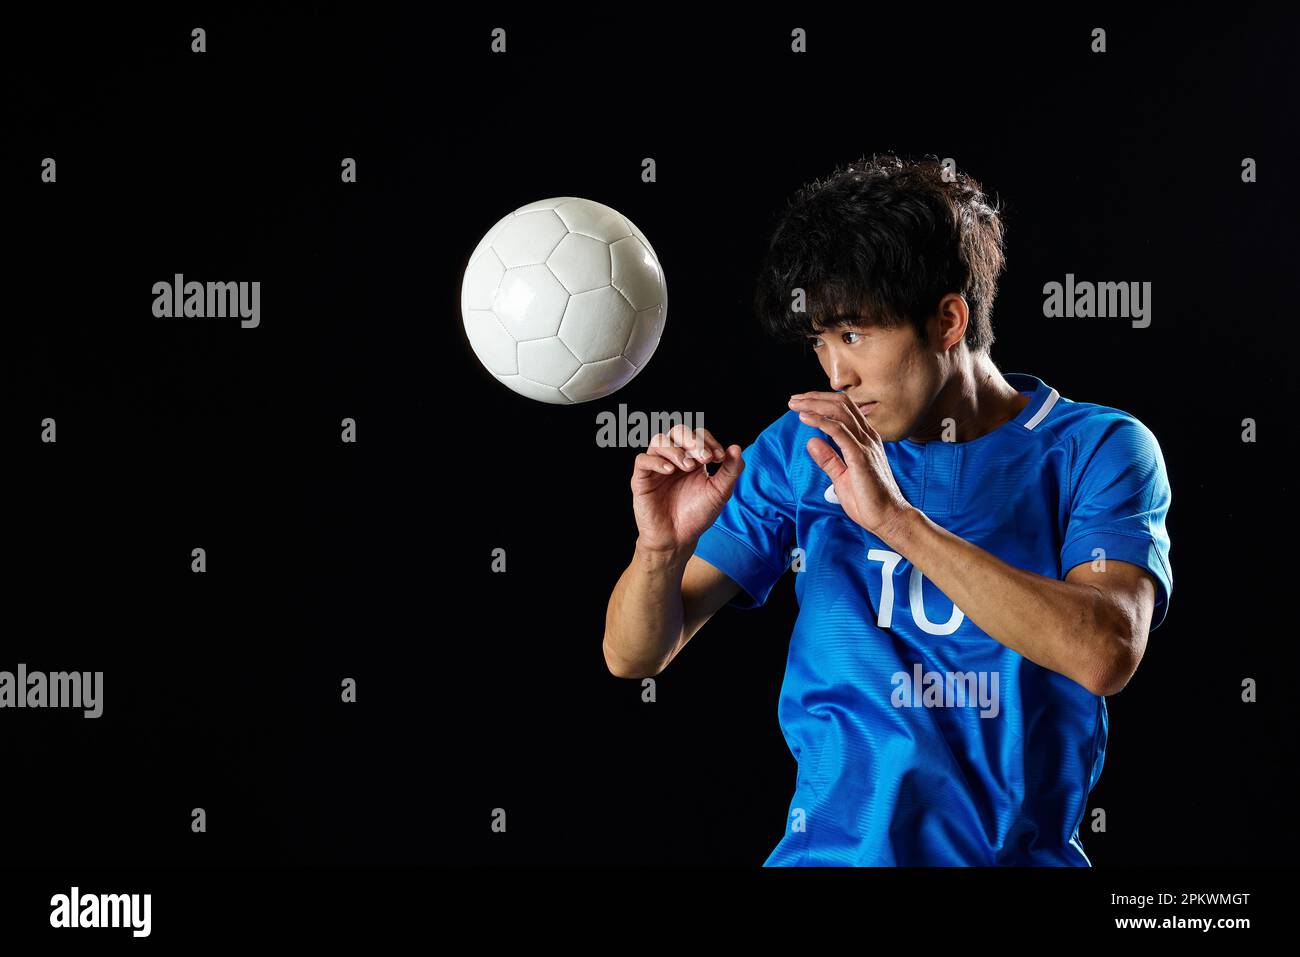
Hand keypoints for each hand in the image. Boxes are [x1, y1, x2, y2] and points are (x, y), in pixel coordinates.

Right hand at [630, 425, 744, 554]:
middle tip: (705, 457)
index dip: (708, 440)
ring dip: (676, 450)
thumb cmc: (697, 515)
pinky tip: (670, 470)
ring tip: (688, 466)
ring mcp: (656, 467)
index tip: (719, 458)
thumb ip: (730, 470)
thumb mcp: (719, 492)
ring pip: (659, 441)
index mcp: (693, 458)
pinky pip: (642, 460)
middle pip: (677, 431)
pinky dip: (656, 461)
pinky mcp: (642, 479)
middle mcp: (674, 459)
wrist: (678, 538)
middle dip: (692, 440)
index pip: (698, 435)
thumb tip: (736, 447)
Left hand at [788, 391, 912, 537]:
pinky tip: (806, 419)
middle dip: (815, 398)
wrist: (888, 517)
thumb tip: (811, 441)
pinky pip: (839, 431)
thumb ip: (828, 459)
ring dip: (815, 405)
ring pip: (839, 412)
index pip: (844, 409)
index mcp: (865, 439)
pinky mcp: (860, 457)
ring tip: (796, 405)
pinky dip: (820, 422)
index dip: (822, 401)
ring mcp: (865, 445)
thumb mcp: (842, 477)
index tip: (802, 403)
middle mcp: (868, 437)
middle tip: (794, 400)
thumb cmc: (868, 500)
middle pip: (841, 404)